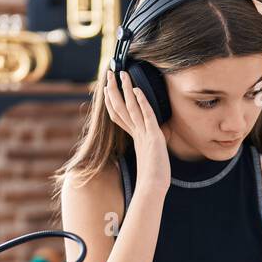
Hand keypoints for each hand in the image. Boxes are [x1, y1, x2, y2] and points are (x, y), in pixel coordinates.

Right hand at [103, 68, 169, 191]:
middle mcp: (136, 134)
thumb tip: (152, 151)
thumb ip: (150, 151)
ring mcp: (143, 134)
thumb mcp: (152, 159)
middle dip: (115, 89)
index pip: (120, 116)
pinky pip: (146, 115)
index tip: (108, 89)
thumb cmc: (153, 179)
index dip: (112, 102)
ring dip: (126, 89)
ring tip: (122, 73)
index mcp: (135, 139)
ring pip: (131, 107)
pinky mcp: (152, 137)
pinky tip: (137, 90)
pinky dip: (142, 102)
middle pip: (120, 107)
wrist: (152, 189)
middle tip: (109, 73)